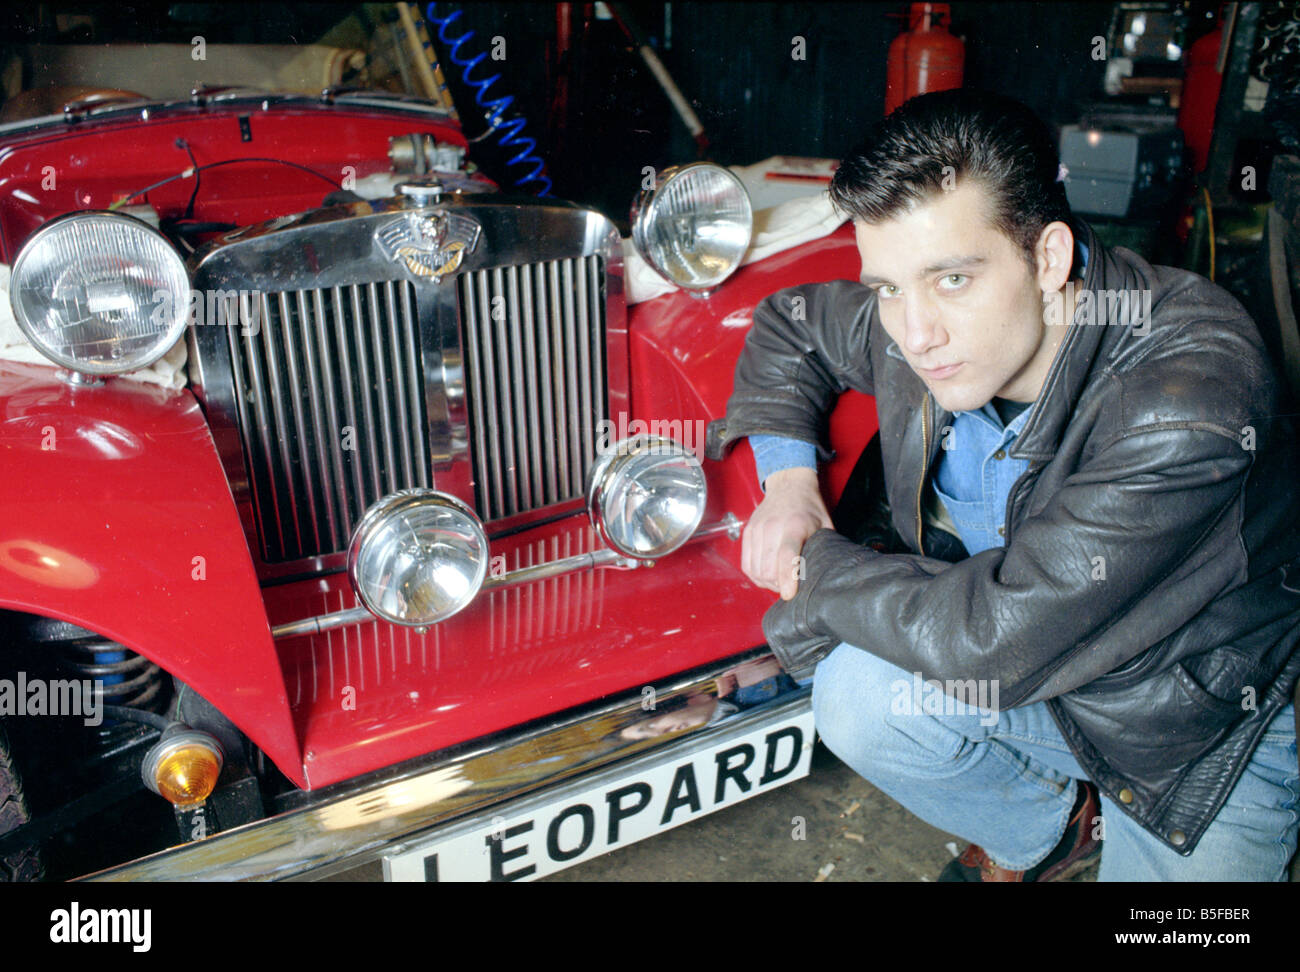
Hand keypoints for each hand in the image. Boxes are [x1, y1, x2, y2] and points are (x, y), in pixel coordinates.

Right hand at [741, 467, 833, 599]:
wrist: (788, 485)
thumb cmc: (809, 508)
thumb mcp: (824, 525)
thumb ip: (824, 549)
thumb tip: (826, 576)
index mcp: (795, 525)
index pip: (786, 556)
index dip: (787, 579)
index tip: (789, 594)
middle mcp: (772, 527)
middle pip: (768, 569)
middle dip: (778, 585)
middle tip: (790, 586)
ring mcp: (757, 529)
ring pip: (755, 570)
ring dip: (767, 582)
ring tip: (779, 581)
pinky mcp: (747, 533)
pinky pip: (746, 564)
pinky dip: (755, 575)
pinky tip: (767, 575)